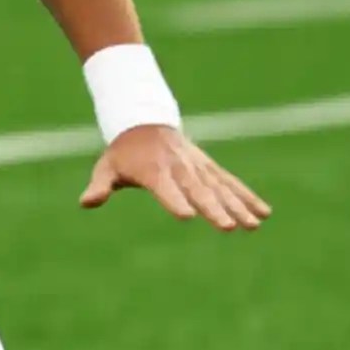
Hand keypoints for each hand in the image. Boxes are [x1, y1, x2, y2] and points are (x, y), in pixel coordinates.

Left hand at [79, 125, 271, 231]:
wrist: (144, 123)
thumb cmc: (122, 154)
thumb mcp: (107, 167)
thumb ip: (100, 186)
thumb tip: (85, 203)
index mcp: (153, 170)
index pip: (165, 187)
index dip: (174, 200)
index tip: (187, 215)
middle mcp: (179, 168)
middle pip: (198, 190)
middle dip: (214, 208)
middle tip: (229, 227)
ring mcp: (198, 167)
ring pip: (220, 188)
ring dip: (238, 206)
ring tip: (253, 224)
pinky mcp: (209, 168)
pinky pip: (230, 182)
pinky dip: (247, 196)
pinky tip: (263, 214)